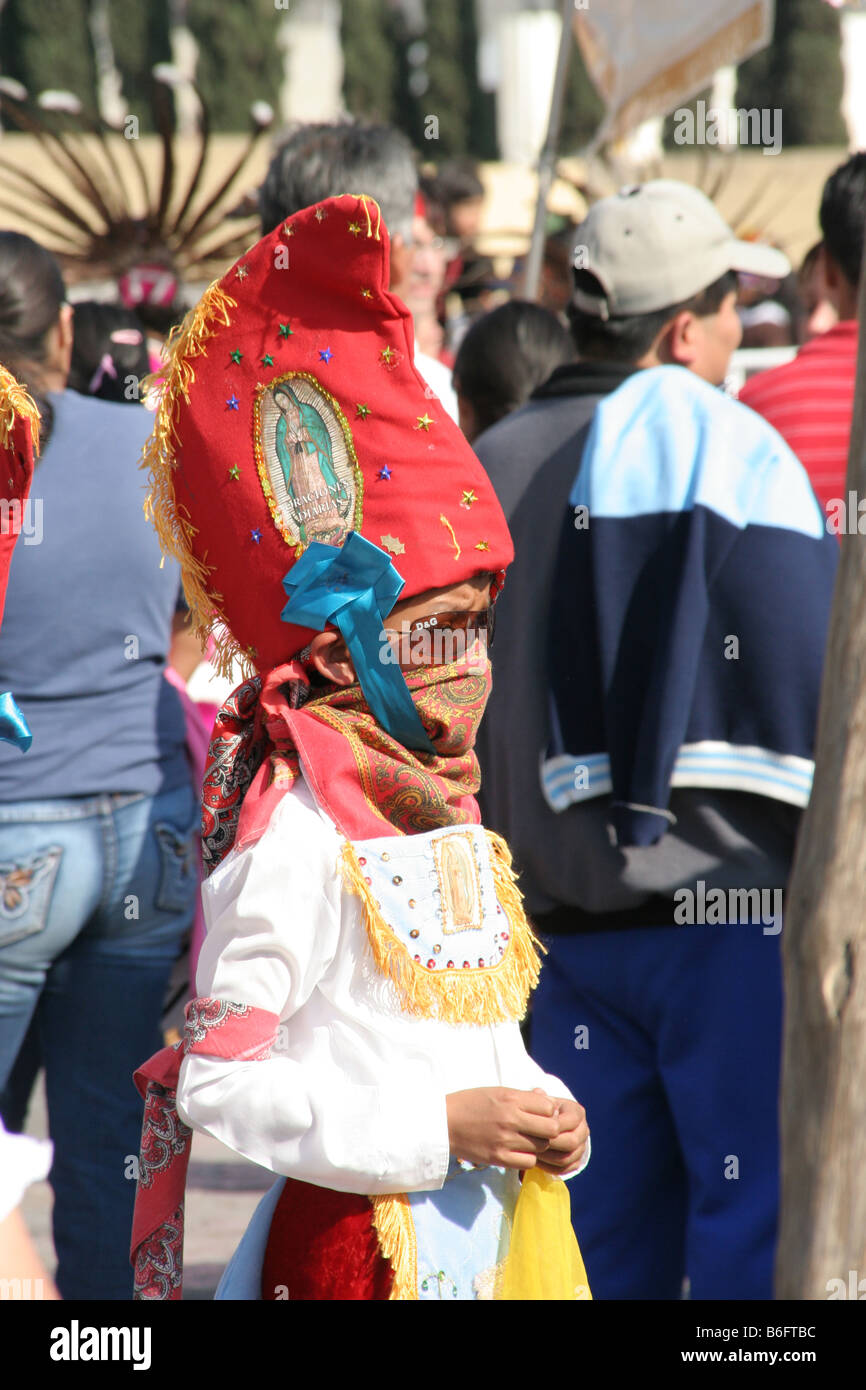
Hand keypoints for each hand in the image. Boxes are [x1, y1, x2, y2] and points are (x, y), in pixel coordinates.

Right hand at [445, 1087, 562, 1169]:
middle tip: (540, 1129)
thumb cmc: (471, 1103)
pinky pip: (528, 1162)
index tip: (542, 1113)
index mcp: (510, 1098)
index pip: (549, 1107)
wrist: (444, 1122)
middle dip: (550, 1129)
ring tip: (527, 1139)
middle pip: (551, 1129)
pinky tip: (519, 1150)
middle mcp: (511, 1119)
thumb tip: (548, 1102)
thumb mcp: (497, 1092)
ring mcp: (505, 1140)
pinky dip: (528, 1157)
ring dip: (539, 1144)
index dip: (550, 1111)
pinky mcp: (499, 1158)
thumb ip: (523, 1097)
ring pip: (541, 1147)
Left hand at [533, 1091, 588, 1175]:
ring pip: (567, 1158)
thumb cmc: (542, 1111)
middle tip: (530, 1144)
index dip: (552, 1126)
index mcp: (577, 1112)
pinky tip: (536, 1162)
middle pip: (570, 1142)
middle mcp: (583, 1130)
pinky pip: (564, 1169)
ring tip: (531, 1153)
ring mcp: (581, 1147)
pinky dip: (550, 1167)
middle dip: (549, 1144)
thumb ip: (539, 1097)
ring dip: (548, 1158)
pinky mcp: (576, 1161)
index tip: (534, 1127)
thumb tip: (538, 1092)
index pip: (570, 1122)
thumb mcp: (542, 1101)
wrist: (549, 1125)